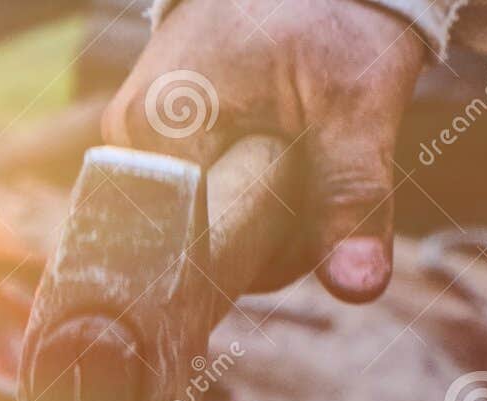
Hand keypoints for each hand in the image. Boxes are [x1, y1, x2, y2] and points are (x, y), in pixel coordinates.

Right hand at [101, 0, 426, 302]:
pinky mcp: (157, 134)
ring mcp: (137, 137)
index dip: (259, 262)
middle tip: (317, 177)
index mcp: (155, 130)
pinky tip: (282, 157)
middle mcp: (128, 138)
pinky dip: (253, 194)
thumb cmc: (330, 18)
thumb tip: (357, 287)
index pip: (195, 254)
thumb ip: (352, 199)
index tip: (307, 232)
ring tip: (301, 156)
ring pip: (207, 225)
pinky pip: (204, 198)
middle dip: (270, 239)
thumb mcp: (355, 110)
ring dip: (266, 218)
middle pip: (200, 244)